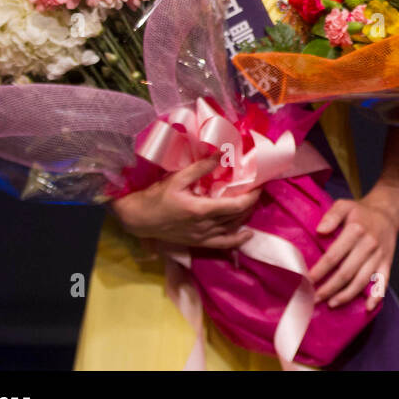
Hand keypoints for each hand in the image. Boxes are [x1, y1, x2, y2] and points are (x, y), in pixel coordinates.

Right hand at [109, 154, 260, 247]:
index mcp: (201, 210)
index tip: (260, 184)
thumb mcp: (177, 178)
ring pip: (232, 228)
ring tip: (252, 202)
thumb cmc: (156, 196)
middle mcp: (205, 226)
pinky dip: (237, 240)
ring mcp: (202, 237)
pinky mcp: (197, 243)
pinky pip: (222, 244)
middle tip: (258, 188)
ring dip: (245, 216)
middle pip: (237, 216)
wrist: (138, 218)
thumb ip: (201, 167)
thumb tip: (221, 154)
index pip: (236, 205)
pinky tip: (247, 235)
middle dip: (251, 202)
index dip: (252, 196)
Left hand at [307, 196, 398, 310]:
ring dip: (346, 295)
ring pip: (362, 281)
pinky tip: (367, 307)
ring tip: (331, 303)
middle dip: (329, 288)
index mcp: (356, 230)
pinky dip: (376, 296)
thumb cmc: (361, 212)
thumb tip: (320, 230)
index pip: (334, 256)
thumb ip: (331, 216)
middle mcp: (368, 245)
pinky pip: (383, 282)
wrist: (387, 213)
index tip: (307, 280)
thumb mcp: (344, 205)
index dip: (320, 270)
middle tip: (314, 298)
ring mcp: (379, 256)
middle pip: (346, 272)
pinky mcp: (387, 262)